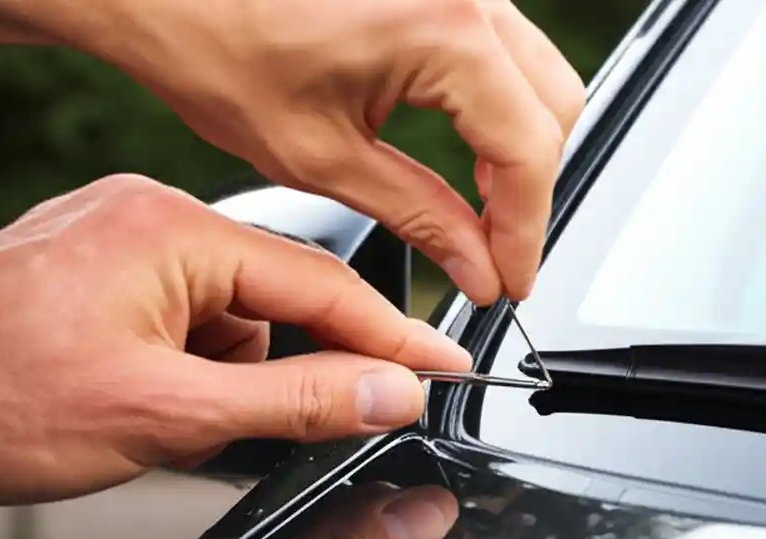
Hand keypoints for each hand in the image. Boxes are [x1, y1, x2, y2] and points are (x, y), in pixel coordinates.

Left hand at [0, 175, 470, 503]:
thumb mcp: (165, 415)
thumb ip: (293, 404)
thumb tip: (386, 393)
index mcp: (173, 230)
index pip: (320, 285)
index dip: (392, 336)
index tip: (445, 366)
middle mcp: (151, 217)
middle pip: (274, 302)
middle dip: (269, 373)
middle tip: (233, 424)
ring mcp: (123, 239)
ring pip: (230, 319)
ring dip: (220, 377)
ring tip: (155, 416)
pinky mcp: (103, 268)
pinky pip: (186, 317)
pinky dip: (186, 368)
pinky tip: (140, 399)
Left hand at [12, 0, 584, 302]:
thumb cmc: (211, 41)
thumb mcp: (323, 157)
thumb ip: (422, 217)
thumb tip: (479, 268)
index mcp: (445, 30)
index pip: (528, 152)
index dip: (526, 232)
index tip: (511, 281)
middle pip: (554, 111)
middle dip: (528, 192)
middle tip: (493, 255)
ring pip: (537, 80)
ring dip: (518, 149)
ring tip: (479, 213)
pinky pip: (503, 53)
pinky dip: (496, 109)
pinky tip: (466, 154)